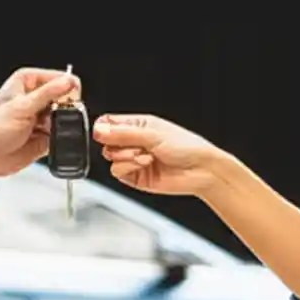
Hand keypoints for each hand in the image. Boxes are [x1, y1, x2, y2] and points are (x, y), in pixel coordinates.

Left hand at [0, 68, 81, 178]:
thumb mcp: (22, 106)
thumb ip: (48, 93)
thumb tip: (69, 82)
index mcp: (27, 81)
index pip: (59, 78)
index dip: (67, 88)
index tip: (68, 99)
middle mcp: (35, 97)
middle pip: (65, 98)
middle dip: (65, 108)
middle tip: (52, 116)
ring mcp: (41, 117)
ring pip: (65, 116)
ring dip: (60, 124)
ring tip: (43, 129)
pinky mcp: (45, 135)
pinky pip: (61, 134)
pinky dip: (59, 137)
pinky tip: (45, 139)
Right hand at [93, 114, 229, 196]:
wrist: (201, 171)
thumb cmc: (187, 147)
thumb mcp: (153, 134)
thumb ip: (123, 133)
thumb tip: (99, 130)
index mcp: (138, 125)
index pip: (109, 123)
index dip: (104, 128)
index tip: (105, 133)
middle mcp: (134, 142)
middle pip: (107, 141)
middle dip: (118, 144)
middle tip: (134, 145)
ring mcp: (134, 160)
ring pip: (111, 158)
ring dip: (126, 156)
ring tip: (145, 156)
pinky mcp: (135, 176)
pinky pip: (118, 172)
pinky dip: (127, 167)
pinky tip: (144, 164)